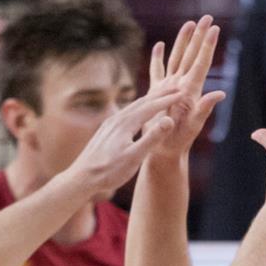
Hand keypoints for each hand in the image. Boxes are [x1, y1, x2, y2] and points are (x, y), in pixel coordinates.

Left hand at [66, 83, 181, 198]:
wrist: (81, 178)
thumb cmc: (108, 171)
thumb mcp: (134, 157)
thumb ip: (152, 138)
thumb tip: (169, 120)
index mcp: (126, 123)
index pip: (151, 107)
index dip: (168, 99)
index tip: (183, 93)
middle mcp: (117, 119)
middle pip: (142, 102)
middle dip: (160, 94)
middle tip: (176, 87)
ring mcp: (110, 123)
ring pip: (133, 106)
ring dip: (149, 100)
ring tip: (161, 96)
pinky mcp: (106, 130)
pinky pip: (126, 113)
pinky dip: (138, 108)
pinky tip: (138, 113)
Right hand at [145, 16, 226, 160]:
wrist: (164, 152)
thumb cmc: (177, 142)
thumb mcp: (192, 126)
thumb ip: (205, 109)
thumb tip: (220, 93)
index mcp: (190, 90)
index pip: (201, 63)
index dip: (208, 45)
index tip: (216, 28)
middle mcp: (181, 85)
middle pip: (191, 55)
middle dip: (199, 36)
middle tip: (207, 17)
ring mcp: (169, 87)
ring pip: (176, 58)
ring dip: (183, 41)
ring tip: (189, 23)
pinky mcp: (157, 93)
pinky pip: (157, 70)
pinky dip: (158, 57)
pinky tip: (159, 45)